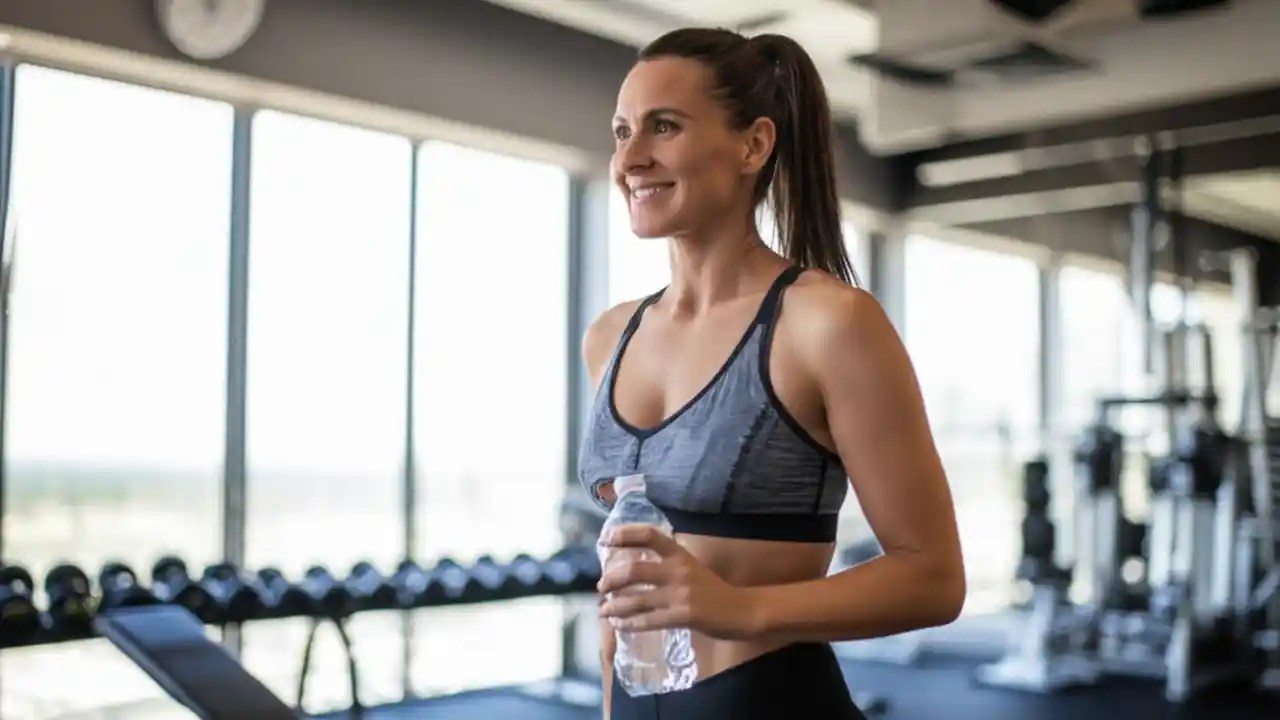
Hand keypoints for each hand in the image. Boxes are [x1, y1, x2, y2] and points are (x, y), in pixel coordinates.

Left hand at [596, 524, 757, 639]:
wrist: (742, 610)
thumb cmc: (713, 589)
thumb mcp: (691, 567)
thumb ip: (667, 564)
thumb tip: (632, 568)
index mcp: (680, 554)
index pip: (650, 536)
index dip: (625, 534)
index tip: (605, 539)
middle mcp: (678, 570)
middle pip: (634, 570)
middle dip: (611, 579)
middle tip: (601, 587)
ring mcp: (680, 594)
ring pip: (636, 599)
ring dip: (614, 605)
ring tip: (603, 610)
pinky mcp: (682, 616)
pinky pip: (647, 620)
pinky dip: (628, 624)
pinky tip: (619, 625)